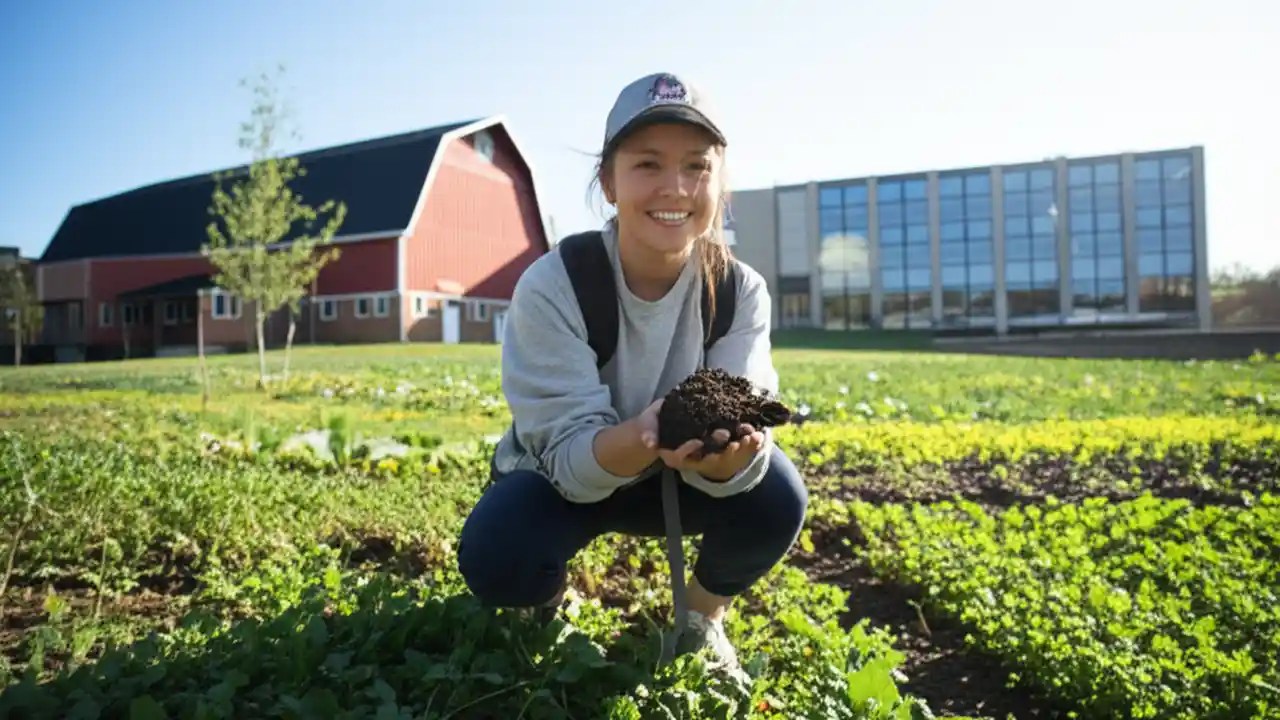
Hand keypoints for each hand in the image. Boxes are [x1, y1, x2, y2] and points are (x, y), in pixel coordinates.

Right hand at [637, 399, 763, 480]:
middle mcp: (693, 458)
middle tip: (735, 439)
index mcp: (676, 455)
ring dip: (741, 446)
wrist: (662, 423)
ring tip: (754, 436)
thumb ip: (648, 433)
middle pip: (710, 457)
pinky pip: (736, 446)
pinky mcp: (720, 445)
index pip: (685, 456)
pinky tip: (760, 434)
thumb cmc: (653, 424)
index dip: (692, 449)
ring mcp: (708, 453)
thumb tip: (648, 442)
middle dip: (724, 449)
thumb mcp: (647, 425)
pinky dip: (747, 441)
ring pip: (727, 453)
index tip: (699, 440)